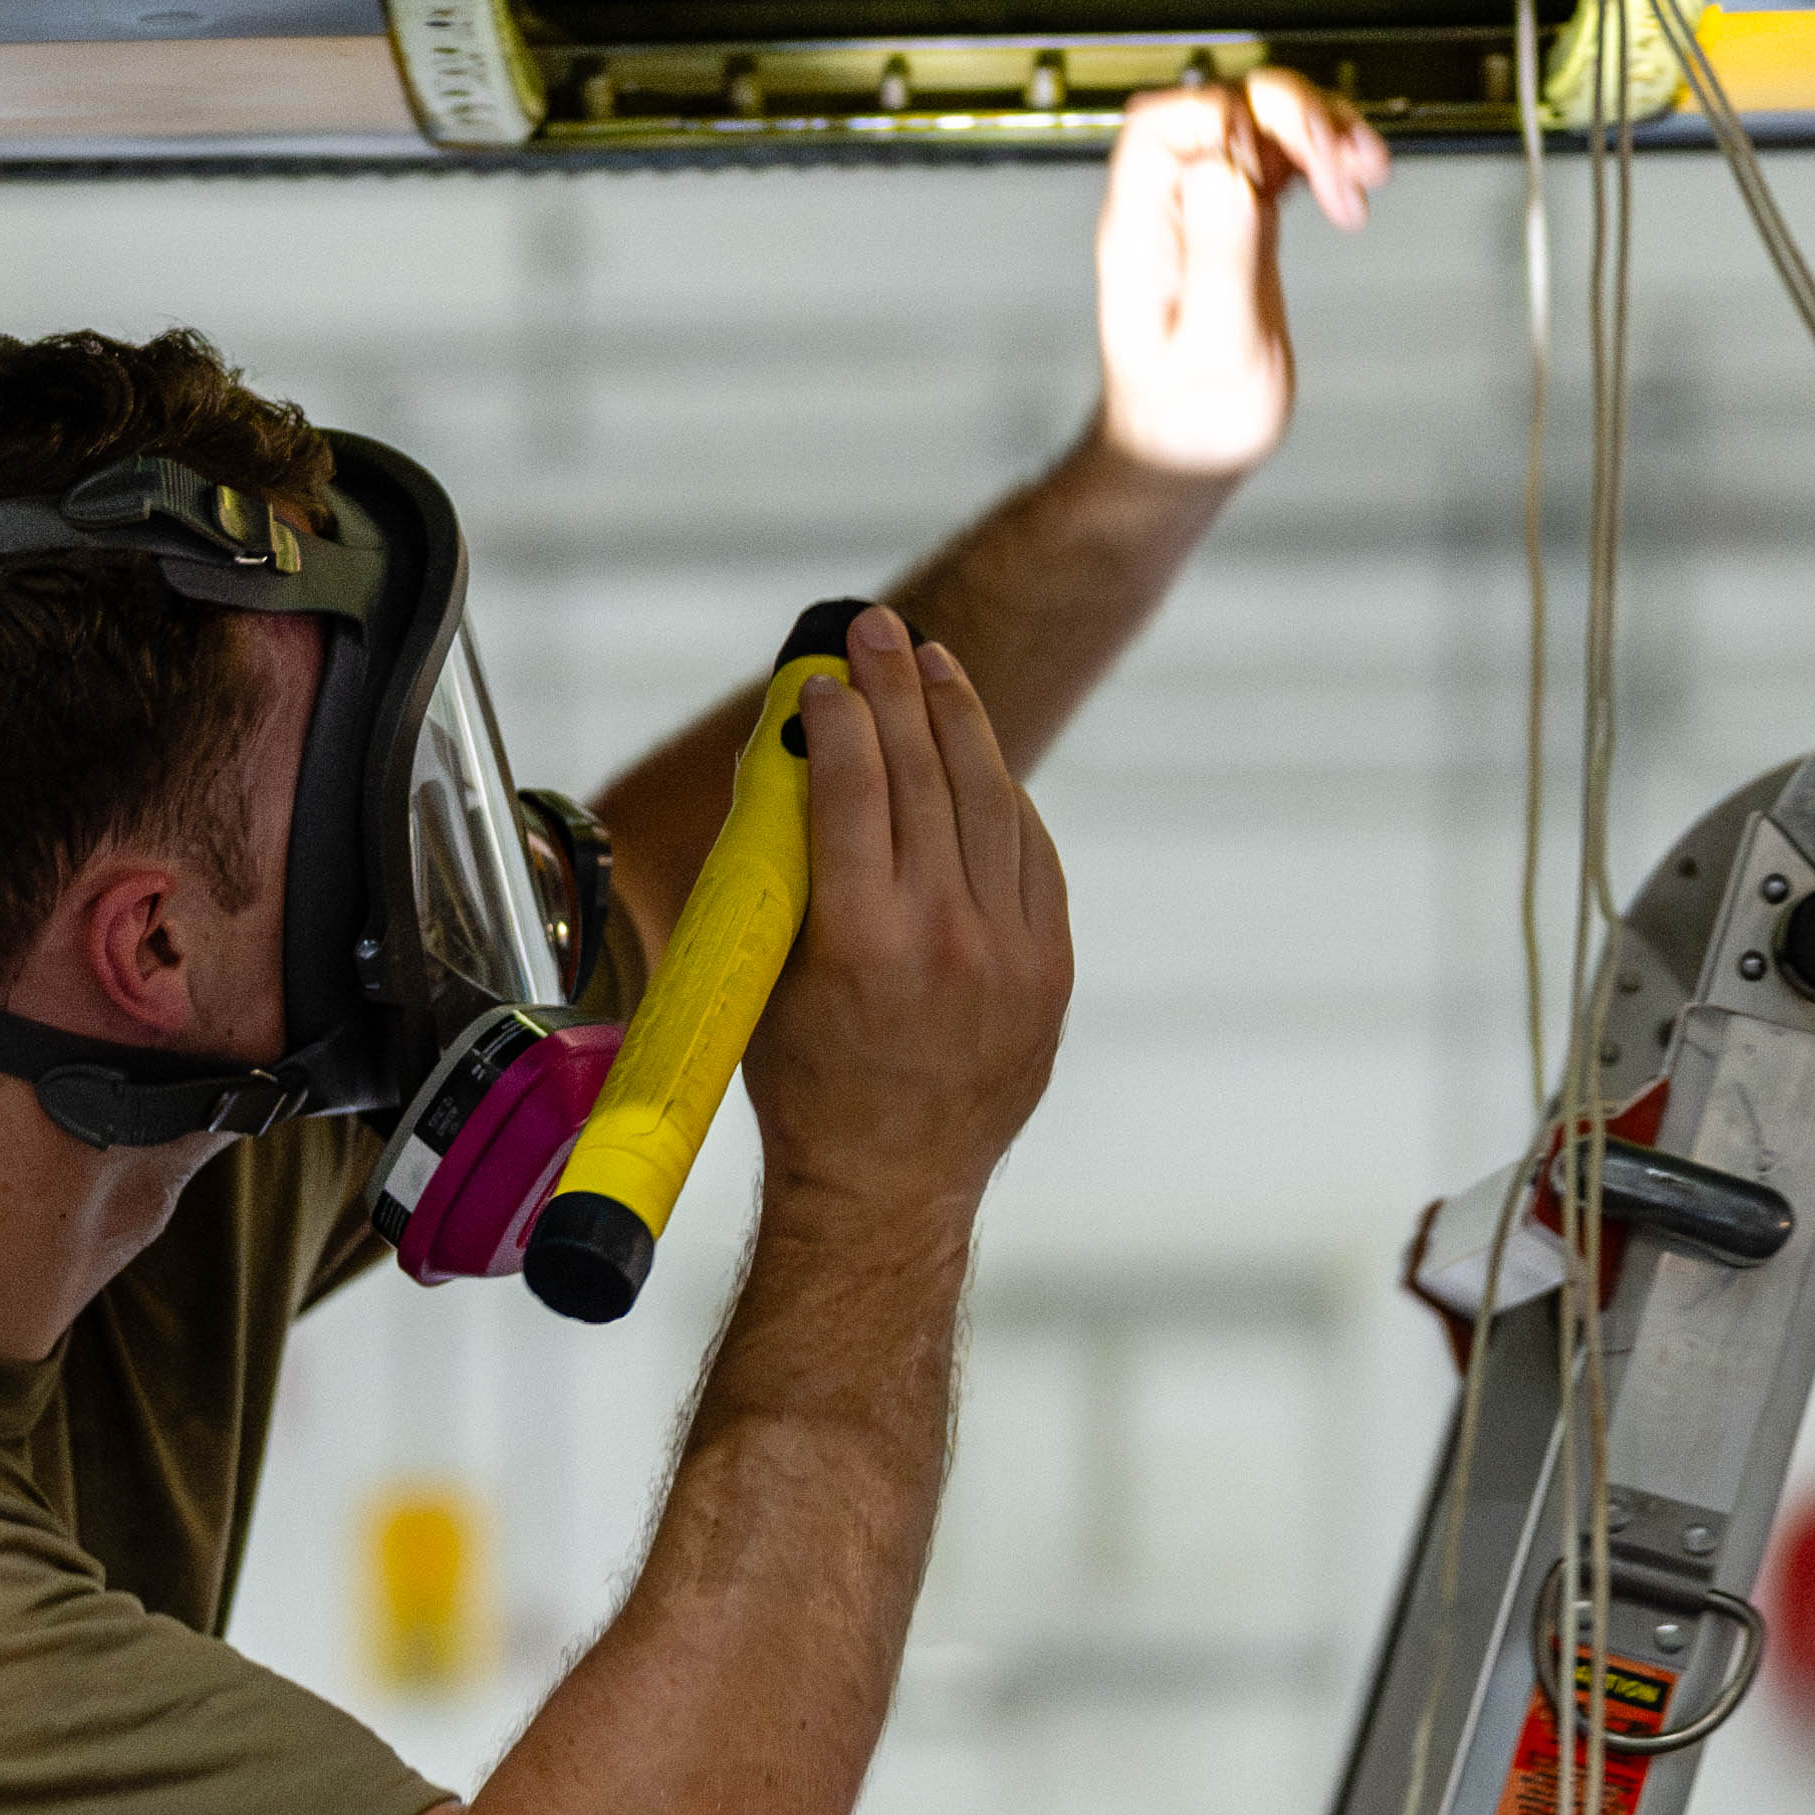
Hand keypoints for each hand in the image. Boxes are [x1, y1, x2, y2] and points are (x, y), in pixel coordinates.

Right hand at [745, 606, 1071, 1221]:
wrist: (890, 1185)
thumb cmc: (804, 1086)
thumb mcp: (765, 980)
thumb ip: (777, 877)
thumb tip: (779, 766)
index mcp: (860, 940)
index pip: (854, 789)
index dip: (838, 718)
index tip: (821, 678)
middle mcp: (945, 938)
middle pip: (926, 775)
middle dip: (898, 688)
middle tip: (880, 629)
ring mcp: (1010, 952)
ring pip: (991, 801)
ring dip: (960, 721)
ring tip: (935, 665)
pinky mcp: (1049, 967)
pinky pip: (1030, 853)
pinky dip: (1002, 796)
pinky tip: (978, 757)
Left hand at [1091, 67, 1387, 481]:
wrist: (1187, 455)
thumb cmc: (1188, 422)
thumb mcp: (1213, 349)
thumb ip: (1218, 257)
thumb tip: (1221, 170)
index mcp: (1144, 227)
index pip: (1168, 122)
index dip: (1233, 113)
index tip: (1287, 156)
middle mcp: (1170, 207)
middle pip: (1224, 107)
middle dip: (1292, 116)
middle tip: (1344, 164)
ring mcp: (1206, 211)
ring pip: (1258, 126)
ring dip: (1318, 131)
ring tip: (1363, 174)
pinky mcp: (1239, 224)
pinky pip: (1276, 161)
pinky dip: (1320, 160)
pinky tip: (1350, 186)